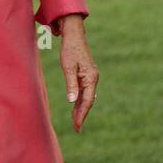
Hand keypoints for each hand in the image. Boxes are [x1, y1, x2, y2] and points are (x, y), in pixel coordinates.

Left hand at [58, 15, 97, 132]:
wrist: (74, 35)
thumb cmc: (70, 50)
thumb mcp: (68, 67)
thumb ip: (71, 84)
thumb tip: (72, 101)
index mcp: (91, 78)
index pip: (87, 101)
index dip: (81, 115)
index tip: (77, 126)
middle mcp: (93, 78)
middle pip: (88, 101)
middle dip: (82, 114)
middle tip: (76, 128)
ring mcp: (91, 76)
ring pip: (87, 96)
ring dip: (81, 108)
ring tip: (75, 120)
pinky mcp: (87, 74)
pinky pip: (85, 90)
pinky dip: (81, 100)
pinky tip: (76, 106)